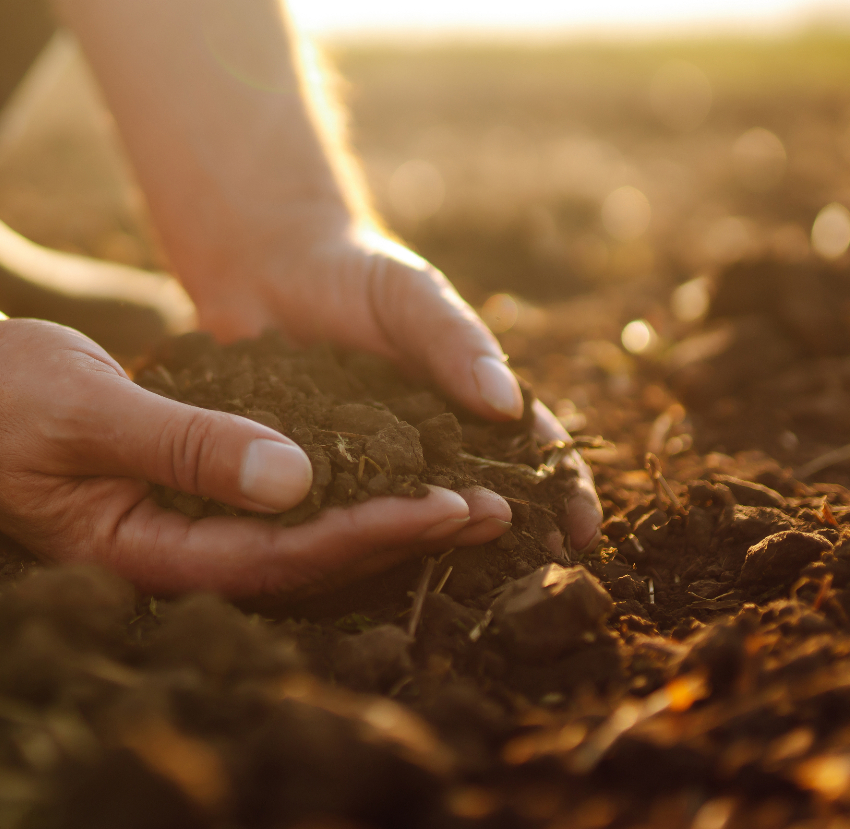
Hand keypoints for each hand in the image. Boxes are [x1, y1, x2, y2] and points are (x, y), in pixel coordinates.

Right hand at [0, 313, 514, 596]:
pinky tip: (381, 468)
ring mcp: (168, 528)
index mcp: (137, 553)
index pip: (277, 560)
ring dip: (373, 516)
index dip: (368, 535)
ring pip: (289, 538)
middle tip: (492, 511)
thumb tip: (297, 482)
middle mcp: (163, 555)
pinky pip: (265, 504)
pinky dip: (327, 488)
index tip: (448, 505)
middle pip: (299, 564)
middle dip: (394, 537)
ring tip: (463, 498)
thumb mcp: (92, 410)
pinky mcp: (173, 495)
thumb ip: (189, 446)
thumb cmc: (0, 391)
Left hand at [188, 221, 604, 552]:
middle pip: (482, 500)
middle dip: (514, 540)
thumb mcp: (413, 296)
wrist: (267, 269)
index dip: (563, 492)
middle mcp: (428, 446)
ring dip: (437, 550)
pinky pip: (339, 515)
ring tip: (460, 581)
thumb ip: (456, 342)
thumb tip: (508, 404)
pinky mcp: (313, 478)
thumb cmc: (356, 273)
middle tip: (535, 580)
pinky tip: (362, 569)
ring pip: (413, 520)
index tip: (583, 532)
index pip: (532, 453)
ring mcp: (372, 468)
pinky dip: (356, 542)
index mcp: (469, 404)